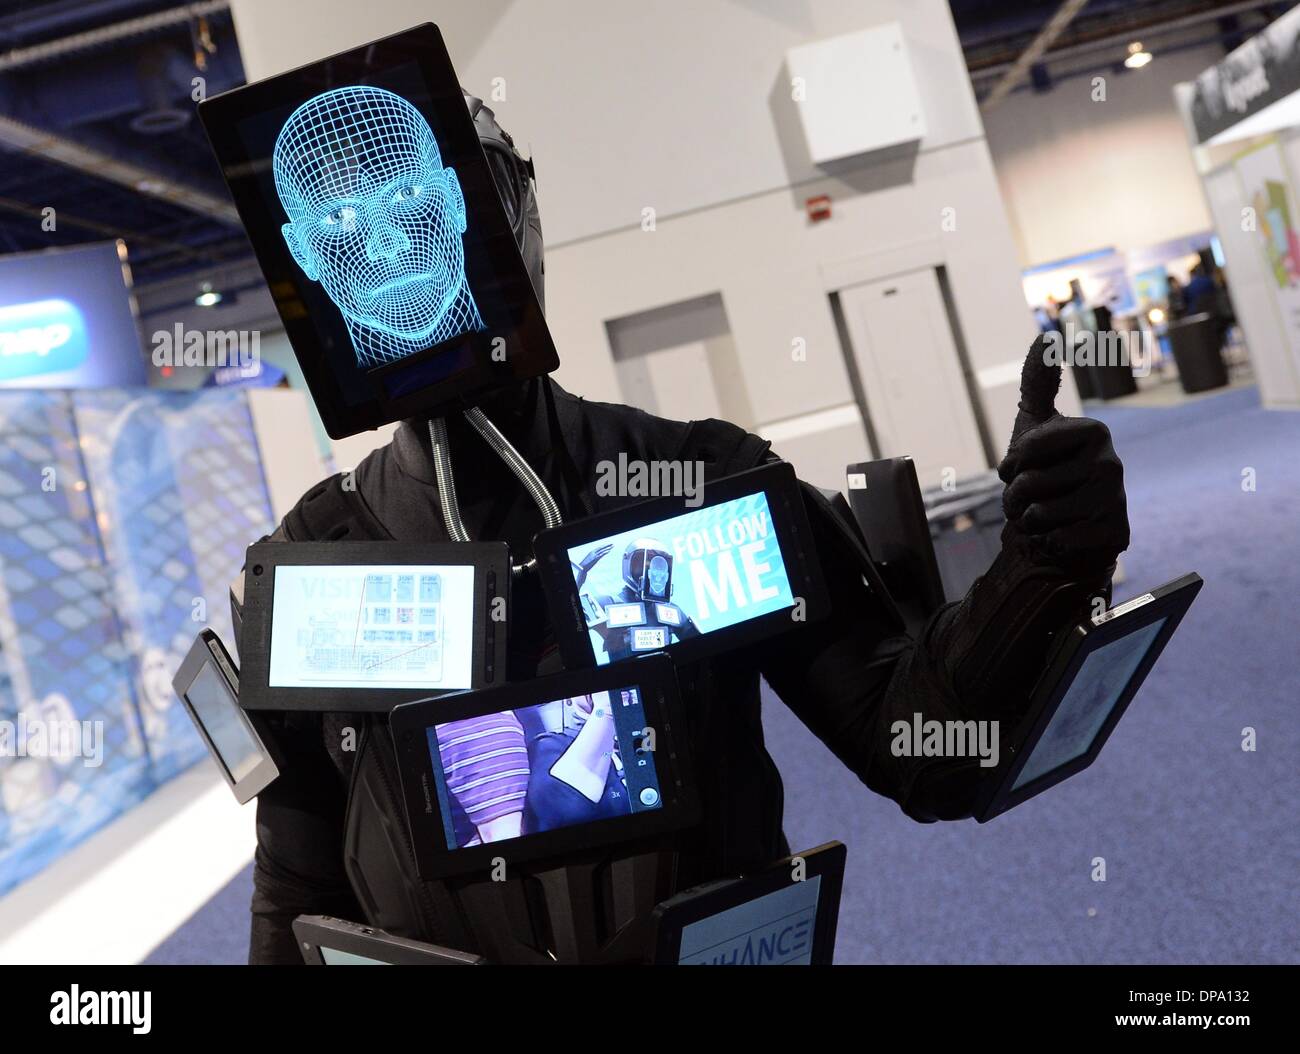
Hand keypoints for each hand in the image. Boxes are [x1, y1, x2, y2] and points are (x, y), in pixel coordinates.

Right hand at [571, 543, 612, 588]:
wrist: (582, 567)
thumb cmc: (585, 564)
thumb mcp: (590, 560)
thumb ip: (594, 558)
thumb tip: (596, 558)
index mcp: (592, 552)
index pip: (599, 548)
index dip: (604, 546)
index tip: (608, 545)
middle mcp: (593, 552)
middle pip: (601, 548)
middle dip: (607, 545)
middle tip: (612, 544)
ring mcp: (594, 555)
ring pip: (602, 550)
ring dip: (608, 548)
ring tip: (612, 546)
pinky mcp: (595, 558)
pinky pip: (601, 554)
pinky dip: (605, 552)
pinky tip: (609, 551)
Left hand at [997, 335, 1128, 574]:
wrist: (1065, 526)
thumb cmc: (1047, 473)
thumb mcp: (1035, 424)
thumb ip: (1038, 381)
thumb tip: (1046, 337)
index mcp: (1092, 432)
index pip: (1025, 452)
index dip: (1010, 467)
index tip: (1021, 468)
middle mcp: (1111, 463)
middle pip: (1028, 486)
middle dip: (1015, 499)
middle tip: (1030, 499)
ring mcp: (1115, 501)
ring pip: (1040, 515)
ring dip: (1029, 522)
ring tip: (1043, 516)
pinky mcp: (1114, 535)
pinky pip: (1059, 541)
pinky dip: (1050, 542)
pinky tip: (1062, 535)